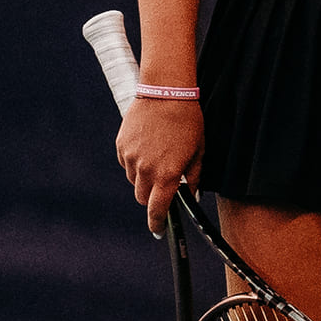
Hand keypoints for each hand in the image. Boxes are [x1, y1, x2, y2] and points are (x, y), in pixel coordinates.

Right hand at [115, 99, 203, 234]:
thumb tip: (191, 195)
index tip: (159, 229)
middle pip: (143, 197)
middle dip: (152, 196)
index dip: (158, 223)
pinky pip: (126, 162)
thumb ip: (194, 178)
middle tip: (163, 181)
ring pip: (134, 180)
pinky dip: (134, 161)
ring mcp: (131, 158)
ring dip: (143, 177)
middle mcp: (146, 170)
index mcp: (167, 175)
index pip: (157, 210)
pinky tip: (147, 144)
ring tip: (157, 155)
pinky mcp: (121, 145)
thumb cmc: (187, 121)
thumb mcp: (199, 151)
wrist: (166, 92)